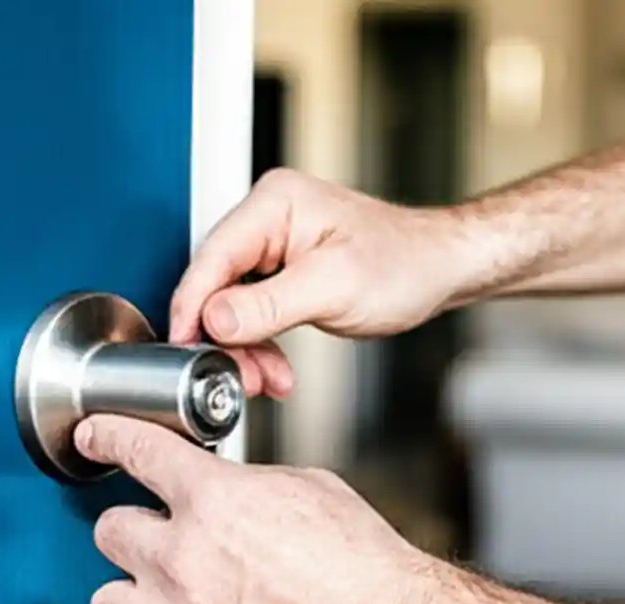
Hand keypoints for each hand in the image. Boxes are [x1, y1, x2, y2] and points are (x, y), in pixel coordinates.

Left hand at [77, 415, 440, 603]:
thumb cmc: (359, 558)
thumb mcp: (303, 486)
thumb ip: (242, 483)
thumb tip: (218, 485)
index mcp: (214, 498)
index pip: (134, 450)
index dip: (107, 437)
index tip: (97, 438)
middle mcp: (185, 556)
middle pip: (109, 529)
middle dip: (136, 528)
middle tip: (163, 535)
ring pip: (105, 602)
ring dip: (132, 594)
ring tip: (162, 593)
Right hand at [169, 168, 476, 397]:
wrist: (440, 269)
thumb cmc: (404, 262)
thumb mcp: (334, 287)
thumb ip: (268, 305)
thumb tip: (214, 320)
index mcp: (274, 204)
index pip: (212, 256)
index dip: (192, 306)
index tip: (185, 347)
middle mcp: (267, 218)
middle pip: (216, 283)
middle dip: (226, 337)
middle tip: (240, 375)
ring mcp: (273, 244)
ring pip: (232, 304)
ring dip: (245, 348)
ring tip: (268, 379)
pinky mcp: (282, 271)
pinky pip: (252, 311)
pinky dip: (261, 344)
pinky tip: (276, 370)